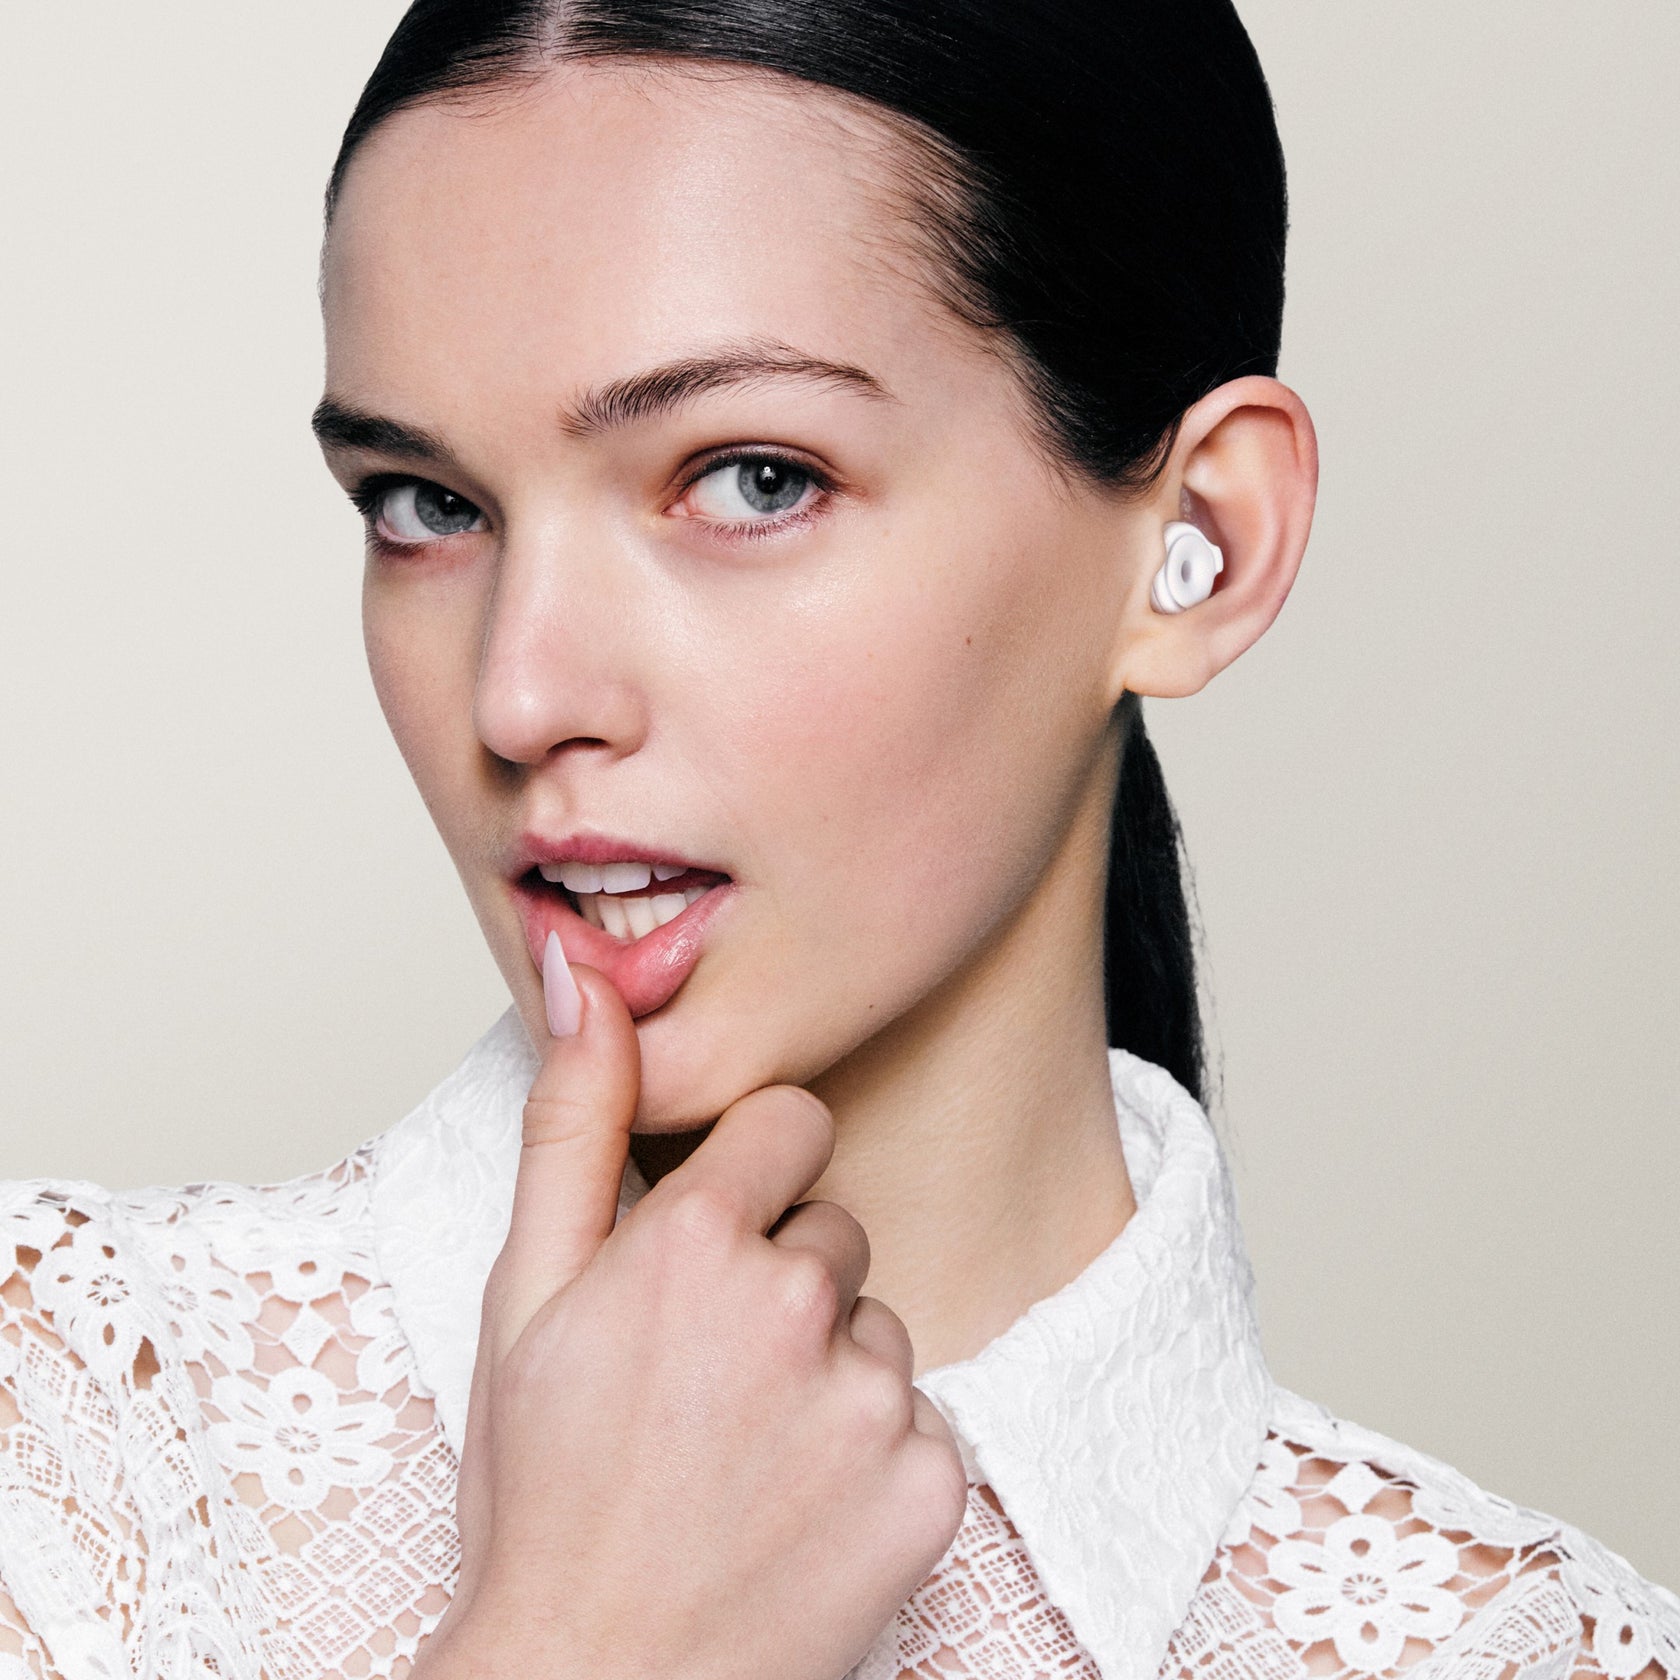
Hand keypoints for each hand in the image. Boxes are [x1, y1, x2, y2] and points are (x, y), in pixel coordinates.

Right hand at [415, 964, 967, 1679]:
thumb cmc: (545, 1497)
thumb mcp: (526, 1297)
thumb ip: (571, 1121)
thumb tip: (585, 972)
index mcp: (695, 1241)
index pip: (794, 1122)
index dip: (751, 1182)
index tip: (718, 1243)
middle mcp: (796, 1303)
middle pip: (834, 1235)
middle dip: (782, 1288)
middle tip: (707, 1384)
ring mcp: (872, 1399)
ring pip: (877, 1329)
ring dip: (828, 1376)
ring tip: (746, 1456)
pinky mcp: (932, 1483)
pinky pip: (923, 1422)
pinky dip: (873, 1459)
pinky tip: (800, 1510)